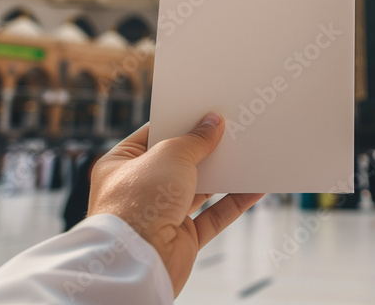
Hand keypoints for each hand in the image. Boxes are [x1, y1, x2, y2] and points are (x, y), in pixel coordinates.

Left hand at [89, 113, 263, 296]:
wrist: (138, 262)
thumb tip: (213, 122)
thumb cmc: (139, 204)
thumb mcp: (169, 156)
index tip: (204, 112)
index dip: (179, 123)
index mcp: (119, 165)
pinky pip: (214, 216)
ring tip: (248, 154)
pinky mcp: (182, 237)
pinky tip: (255, 188)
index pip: (152, 136)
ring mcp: (160, 215)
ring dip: (223, 175)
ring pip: (199, 189)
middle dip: (205, 149)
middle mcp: (138, 190)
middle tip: (230, 130)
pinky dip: (234, 202)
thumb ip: (195, 140)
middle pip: (178, 162)